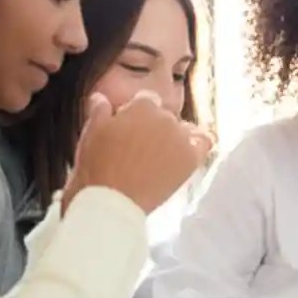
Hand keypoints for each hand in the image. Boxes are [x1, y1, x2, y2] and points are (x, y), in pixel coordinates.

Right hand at [64, 92, 211, 213]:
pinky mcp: (191, 159)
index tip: (130, 127)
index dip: (138, 113)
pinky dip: (199, 143)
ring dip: (175, 137)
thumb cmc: (97, 166)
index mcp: (142, 107)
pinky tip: (189, 152)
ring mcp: (181, 138)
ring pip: (184, 129)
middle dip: (155, 127)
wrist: (113, 200)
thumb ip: (99, 110)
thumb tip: (101, 97)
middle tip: (142, 147)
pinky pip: (205, 142)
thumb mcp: (91, 132)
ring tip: (161, 155)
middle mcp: (166, 118)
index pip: (147, 100)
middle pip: (165, 116)